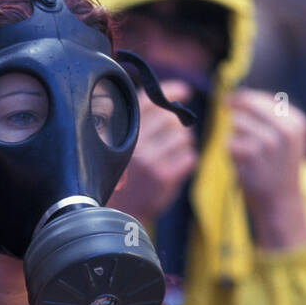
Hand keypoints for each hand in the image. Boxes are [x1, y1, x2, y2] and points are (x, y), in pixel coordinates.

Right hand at [108, 80, 197, 226]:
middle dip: (178, 127)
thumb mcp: (120, 145)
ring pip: (184, 138)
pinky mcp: (162, 177)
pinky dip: (188, 161)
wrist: (116, 213)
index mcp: (120, 130)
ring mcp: (148, 160)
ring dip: (184, 145)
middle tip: (175, 138)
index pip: (150, 101)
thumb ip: (138, 121)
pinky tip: (176, 168)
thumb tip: (171, 95)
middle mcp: (133, 142)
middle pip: (171, 119)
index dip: (171, 91)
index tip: (185, 91)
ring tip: (172, 156)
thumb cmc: (122, 176)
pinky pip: (189, 158)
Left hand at [227, 89, 305, 248]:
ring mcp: (269, 142)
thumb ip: (267, 116)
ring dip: (235, 136)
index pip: (264, 98)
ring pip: (237, 124)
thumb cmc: (278, 168)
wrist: (280, 202)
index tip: (231, 100)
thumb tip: (238, 95)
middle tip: (225, 109)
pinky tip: (243, 164)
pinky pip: (230, 143)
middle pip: (248, 105)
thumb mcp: (285, 139)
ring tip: (247, 153)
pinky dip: (231, 153)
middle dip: (235, 108)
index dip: (244, 97)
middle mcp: (286, 130)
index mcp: (297, 122)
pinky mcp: (252, 156)